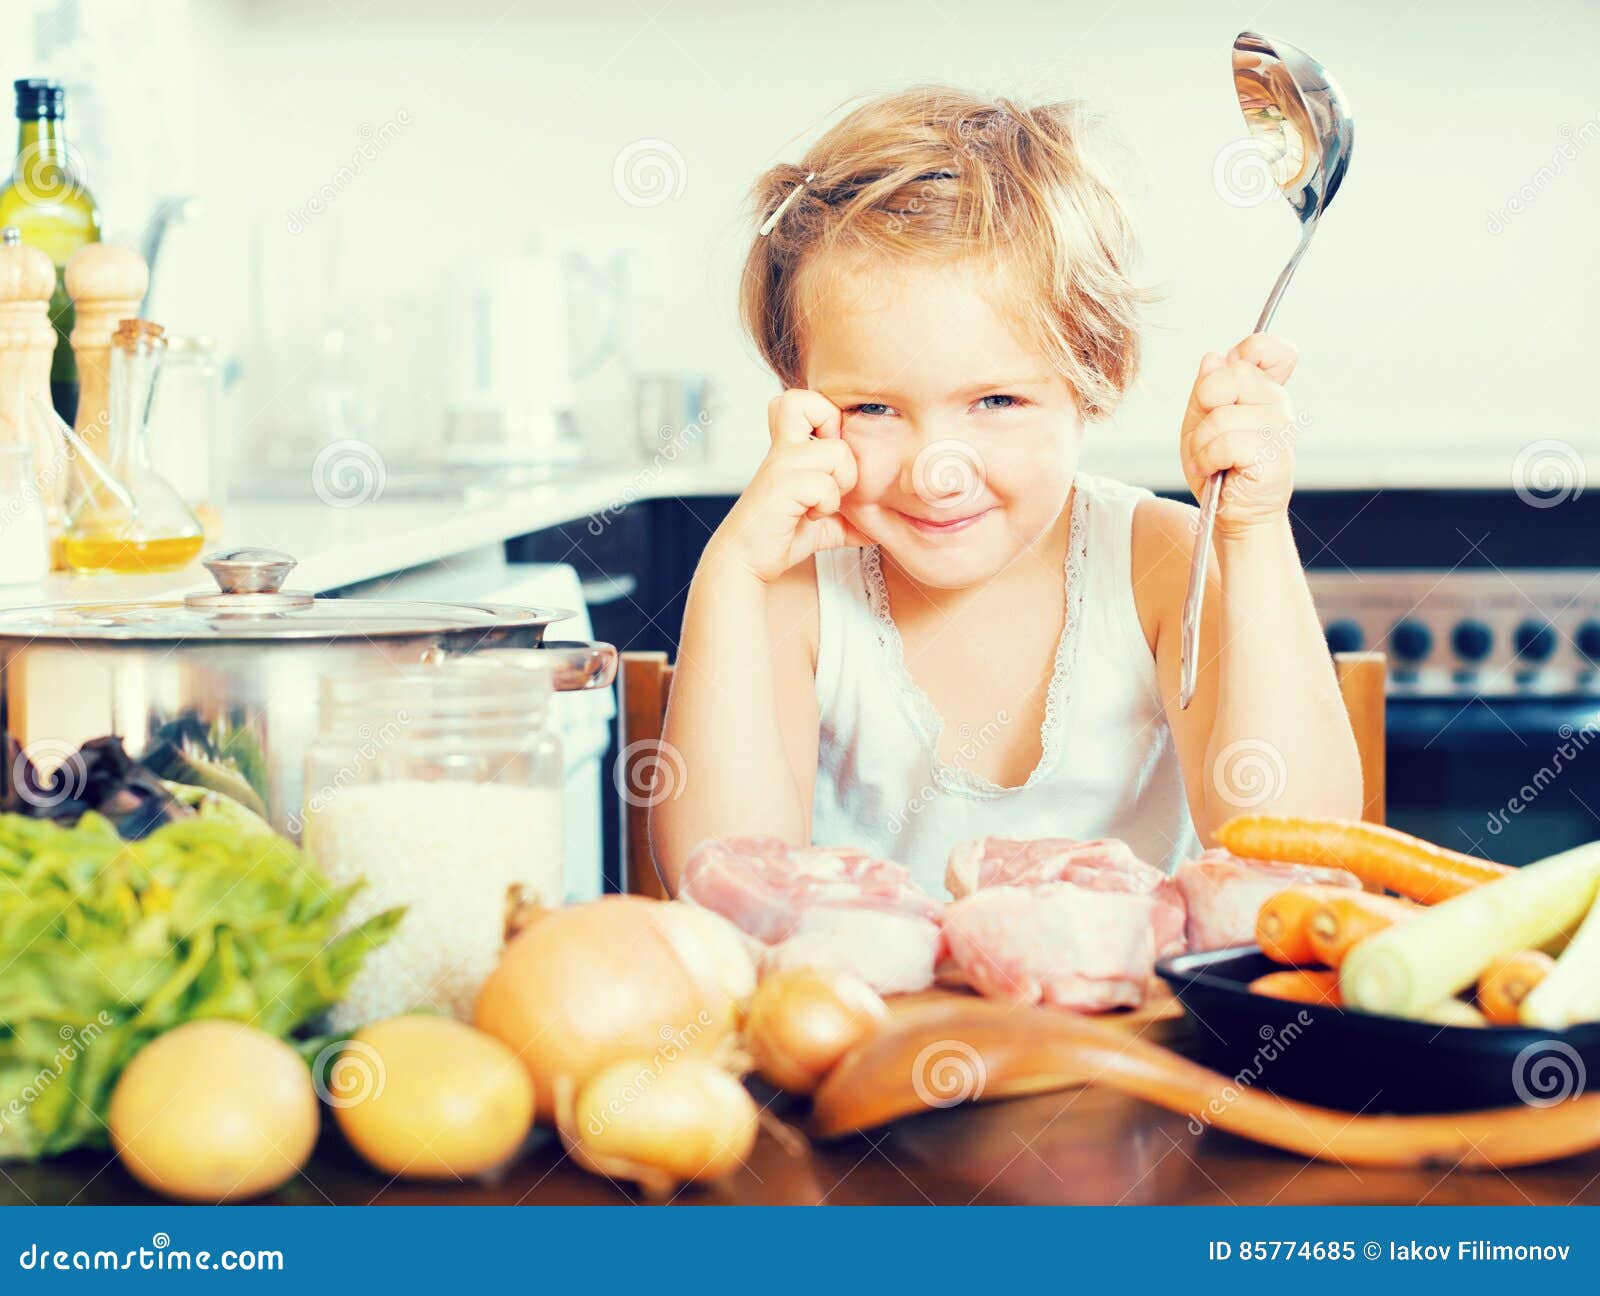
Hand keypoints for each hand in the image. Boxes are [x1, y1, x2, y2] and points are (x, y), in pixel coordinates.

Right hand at [707, 389, 868, 582]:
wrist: (746, 561)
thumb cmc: (781, 537)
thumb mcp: (824, 523)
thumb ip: (849, 516)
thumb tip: (881, 526)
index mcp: (789, 447)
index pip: (804, 401)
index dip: (829, 418)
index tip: (830, 457)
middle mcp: (782, 448)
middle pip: (804, 400)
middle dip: (835, 431)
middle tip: (832, 468)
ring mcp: (780, 464)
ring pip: (837, 451)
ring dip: (841, 483)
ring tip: (822, 503)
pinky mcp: (780, 485)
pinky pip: (826, 485)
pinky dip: (828, 505)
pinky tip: (810, 517)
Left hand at [1179, 333, 1299, 536]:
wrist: (1231, 513)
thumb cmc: (1216, 468)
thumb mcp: (1198, 423)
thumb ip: (1205, 389)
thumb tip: (1214, 357)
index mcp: (1262, 389)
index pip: (1265, 346)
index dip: (1243, 353)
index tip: (1225, 385)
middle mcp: (1277, 402)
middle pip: (1230, 375)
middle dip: (1203, 406)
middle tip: (1207, 434)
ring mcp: (1279, 427)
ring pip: (1221, 415)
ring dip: (1201, 443)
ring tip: (1209, 459)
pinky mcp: (1274, 454)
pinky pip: (1225, 443)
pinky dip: (1207, 460)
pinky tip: (1214, 470)